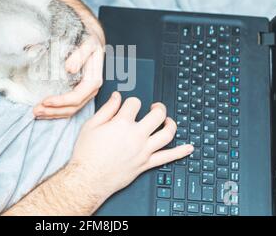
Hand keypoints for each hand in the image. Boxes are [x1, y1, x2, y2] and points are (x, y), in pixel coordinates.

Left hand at [33, 34, 104, 118]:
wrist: (93, 38)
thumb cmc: (89, 39)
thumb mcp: (88, 43)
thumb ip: (80, 55)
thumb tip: (70, 69)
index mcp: (94, 80)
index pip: (77, 97)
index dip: (61, 101)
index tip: (45, 100)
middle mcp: (91, 90)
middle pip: (73, 107)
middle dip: (53, 111)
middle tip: (36, 110)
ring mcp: (85, 93)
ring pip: (70, 110)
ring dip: (53, 114)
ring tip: (37, 113)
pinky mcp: (79, 93)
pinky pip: (69, 107)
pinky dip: (56, 111)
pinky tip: (45, 111)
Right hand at [69, 92, 193, 197]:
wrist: (88, 179)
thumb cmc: (87, 154)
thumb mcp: (91, 126)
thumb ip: (106, 109)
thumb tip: (116, 97)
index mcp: (122, 124)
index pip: (134, 103)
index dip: (131, 101)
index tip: (128, 105)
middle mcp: (136, 136)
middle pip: (157, 115)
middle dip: (158, 107)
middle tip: (155, 107)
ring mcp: (143, 151)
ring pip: (167, 134)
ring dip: (171, 124)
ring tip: (168, 121)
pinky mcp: (146, 164)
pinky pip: (167, 157)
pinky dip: (180, 152)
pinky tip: (188, 148)